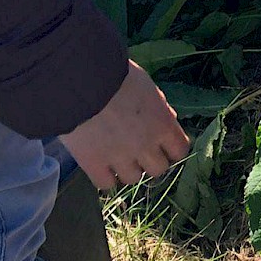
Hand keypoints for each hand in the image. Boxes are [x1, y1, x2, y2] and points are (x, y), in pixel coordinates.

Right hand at [60, 62, 189, 190]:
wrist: (81, 83)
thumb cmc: (116, 76)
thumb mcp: (147, 86)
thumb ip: (159, 106)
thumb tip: (168, 118)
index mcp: (163, 124)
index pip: (180, 150)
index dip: (171, 148)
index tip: (163, 144)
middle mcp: (146, 146)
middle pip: (159, 169)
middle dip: (150, 160)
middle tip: (138, 149)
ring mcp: (121, 159)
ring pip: (133, 179)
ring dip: (127, 169)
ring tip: (116, 155)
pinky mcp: (95, 166)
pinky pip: (107, 184)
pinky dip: (106, 177)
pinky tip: (101, 164)